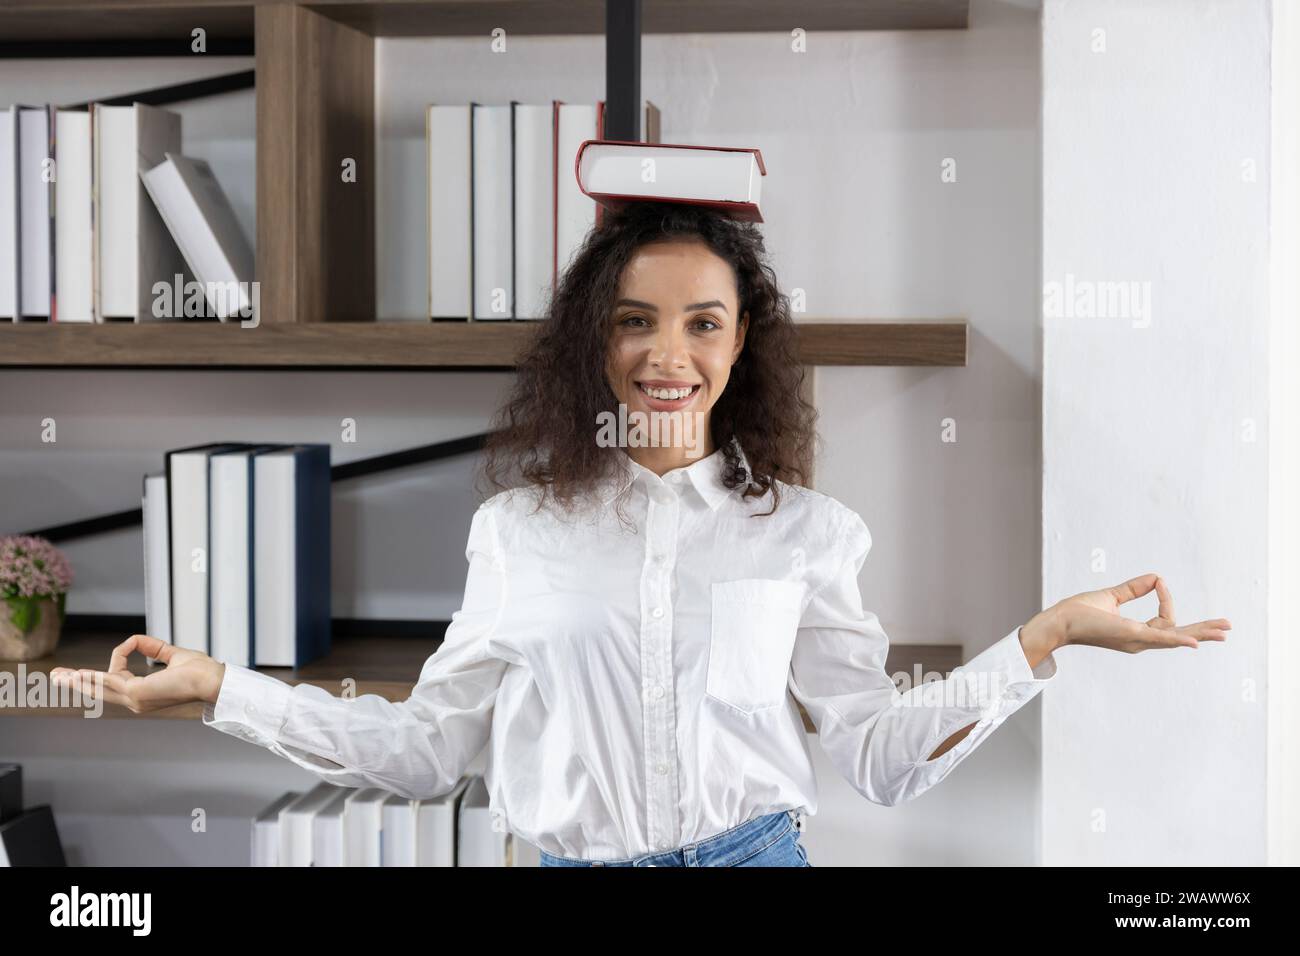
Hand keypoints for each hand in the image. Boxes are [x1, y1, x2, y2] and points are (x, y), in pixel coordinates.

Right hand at [50, 634, 225, 713]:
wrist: (212, 679)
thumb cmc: (200, 670)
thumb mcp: (171, 655)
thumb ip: (151, 648)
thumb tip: (132, 641)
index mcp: (143, 695)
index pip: (116, 680)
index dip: (119, 658)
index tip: (129, 644)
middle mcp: (136, 701)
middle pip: (99, 691)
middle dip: (77, 683)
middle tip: (56, 677)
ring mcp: (134, 700)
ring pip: (99, 687)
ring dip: (77, 680)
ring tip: (58, 676)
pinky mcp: (136, 693)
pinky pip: (109, 679)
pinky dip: (91, 676)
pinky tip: (77, 674)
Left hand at [1029, 573, 1230, 653]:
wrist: (1058, 621)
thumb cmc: (1079, 612)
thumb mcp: (1112, 597)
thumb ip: (1133, 589)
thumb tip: (1156, 577)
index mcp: (1137, 633)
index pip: (1166, 619)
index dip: (1166, 598)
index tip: (1159, 581)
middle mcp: (1140, 641)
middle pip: (1179, 636)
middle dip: (1203, 631)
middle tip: (1227, 628)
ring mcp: (1137, 640)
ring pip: (1176, 637)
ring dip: (1200, 633)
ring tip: (1223, 632)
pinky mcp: (1131, 635)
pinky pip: (1160, 637)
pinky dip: (1178, 639)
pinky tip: (1195, 642)